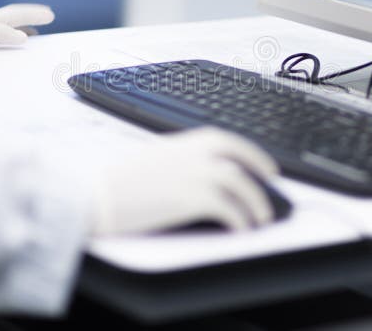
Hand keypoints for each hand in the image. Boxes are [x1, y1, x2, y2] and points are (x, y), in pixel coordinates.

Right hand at [90, 128, 279, 235]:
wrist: (99, 195)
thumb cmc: (119, 182)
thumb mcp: (155, 159)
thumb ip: (181, 159)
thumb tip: (201, 172)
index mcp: (186, 141)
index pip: (229, 140)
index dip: (252, 153)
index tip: (264, 165)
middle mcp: (195, 153)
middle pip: (242, 158)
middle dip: (262, 172)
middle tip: (273, 186)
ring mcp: (196, 173)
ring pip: (242, 184)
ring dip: (256, 203)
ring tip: (260, 219)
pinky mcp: (194, 198)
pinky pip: (230, 210)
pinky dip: (240, 221)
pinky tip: (240, 230)